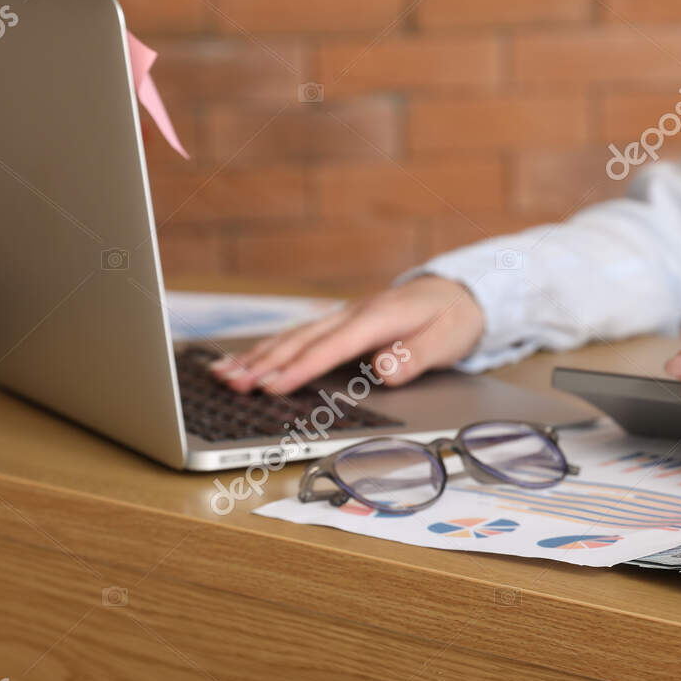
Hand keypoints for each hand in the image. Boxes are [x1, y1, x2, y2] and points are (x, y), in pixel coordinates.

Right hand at [210, 276, 484, 393]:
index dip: (300, 368)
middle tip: (231, 385)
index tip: (272, 387)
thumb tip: (385, 370)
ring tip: (221, 375)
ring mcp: (343, 318)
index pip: (332, 347)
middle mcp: (353, 315)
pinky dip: (267, 349)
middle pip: (301, 341)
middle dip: (263, 364)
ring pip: (292, 338)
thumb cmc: (452, 318)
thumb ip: (415, 356)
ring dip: (256, 357)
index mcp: (377, 318)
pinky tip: (243, 361)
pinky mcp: (339, 325)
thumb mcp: (447, 339)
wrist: (458, 293)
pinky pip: (298, 338)